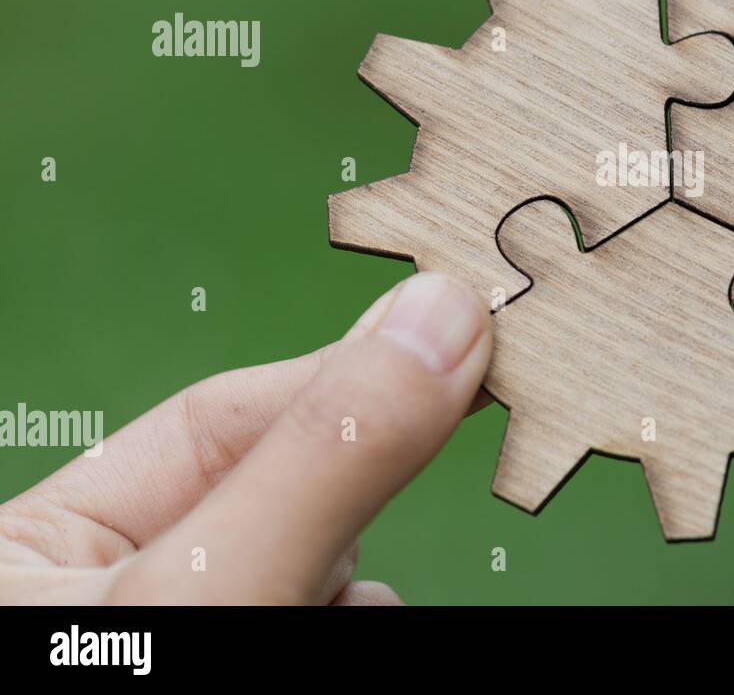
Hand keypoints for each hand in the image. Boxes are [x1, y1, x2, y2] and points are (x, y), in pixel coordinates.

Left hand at [0, 273, 491, 604]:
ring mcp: (187, 623)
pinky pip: (329, 610)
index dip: (343, 372)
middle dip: (355, 487)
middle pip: (276, 490)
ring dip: (363, 575)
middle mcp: (111, 593)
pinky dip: (364, 612)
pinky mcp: (252, 646)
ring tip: (351, 605)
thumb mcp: (216, 586)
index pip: (217, 418)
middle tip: (458, 417)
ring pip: (315, 562)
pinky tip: (358, 621)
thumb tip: (438, 321)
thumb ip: (321, 459)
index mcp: (42, 547)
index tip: (453, 333)